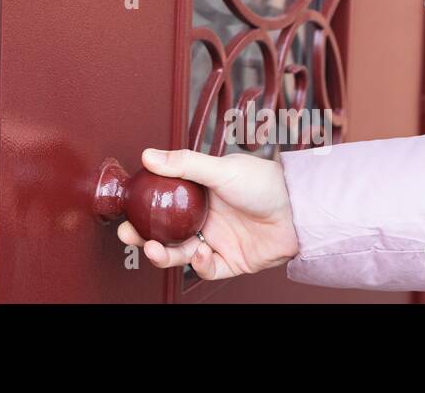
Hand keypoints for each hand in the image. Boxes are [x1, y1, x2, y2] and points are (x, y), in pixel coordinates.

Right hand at [117, 148, 298, 280]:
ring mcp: (216, 240)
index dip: (141, 210)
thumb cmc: (265, 182)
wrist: (298, 209)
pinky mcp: (230, 261)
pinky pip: (207, 268)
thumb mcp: (221, 168)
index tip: (125, 210)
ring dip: (165, 254)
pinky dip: (200, 264)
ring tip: (156, 250)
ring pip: (180, 254)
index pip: (161, 204)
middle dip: (143, 237)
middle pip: (164, 232)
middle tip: (130, 235)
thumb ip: (184, 164)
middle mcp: (203, 219)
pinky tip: (201, 253)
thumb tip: (149, 156)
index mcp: (197, 195)